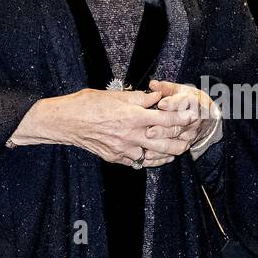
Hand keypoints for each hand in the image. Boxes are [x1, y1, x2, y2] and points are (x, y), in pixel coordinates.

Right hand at [6, 87, 197, 166]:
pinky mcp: (115, 157)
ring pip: (153, 157)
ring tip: (177, 151)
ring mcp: (123, 149)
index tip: (191, 117)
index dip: (182, 119)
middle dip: (180, 142)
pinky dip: (148, 160)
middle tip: (189, 139)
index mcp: (133, 116)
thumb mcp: (116, 95)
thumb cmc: (88, 104)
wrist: (66, 122)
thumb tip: (157, 96)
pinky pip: (137, 162)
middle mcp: (131, 135)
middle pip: (165, 143)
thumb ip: (139, 98)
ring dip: (167, 154)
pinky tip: (155, 158)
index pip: (166, 120)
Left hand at [148, 79, 220, 148]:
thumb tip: (152, 84)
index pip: (185, 102)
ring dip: (162, 140)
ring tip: (148, 141)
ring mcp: (192, 132)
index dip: (173, 103)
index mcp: (194, 101)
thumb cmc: (190, 101)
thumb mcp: (181, 91)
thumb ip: (166, 88)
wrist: (209, 119)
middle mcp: (195, 118)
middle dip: (164, 128)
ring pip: (177, 137)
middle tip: (149, 131)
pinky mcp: (188, 144)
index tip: (161, 104)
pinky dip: (162, 153)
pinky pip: (175, 150)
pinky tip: (150, 153)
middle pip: (179, 123)